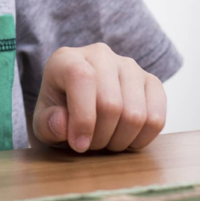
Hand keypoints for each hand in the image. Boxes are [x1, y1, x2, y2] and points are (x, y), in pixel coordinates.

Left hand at [32, 43, 166, 152]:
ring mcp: (130, 66)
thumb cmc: (60, 112)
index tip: (79, 145)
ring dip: (120, 140)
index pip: (82, 78)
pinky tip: (126, 138)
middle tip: (90, 145)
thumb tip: (62, 124)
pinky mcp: (151, 82)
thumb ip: (47, 124)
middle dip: (100, 137)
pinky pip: (157, 118)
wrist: (81, 104)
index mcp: (68, 59)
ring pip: (136, 114)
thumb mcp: (43, 122)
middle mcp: (101, 55)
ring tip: (106, 141)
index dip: (82, 117)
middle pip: (111, 104)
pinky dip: (141, 139)